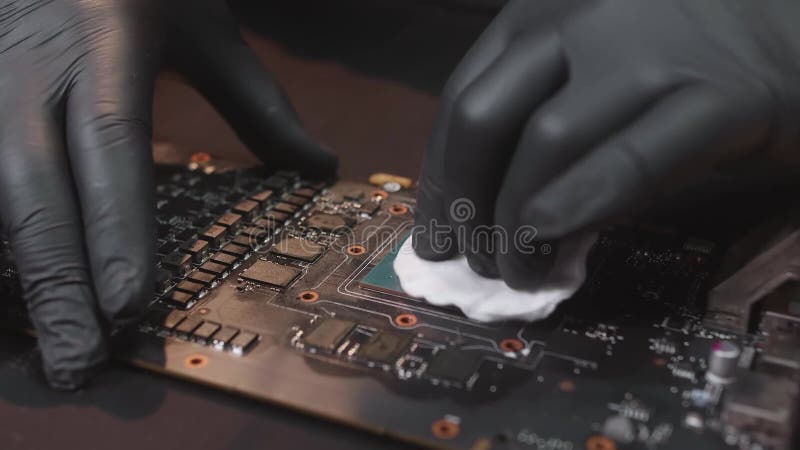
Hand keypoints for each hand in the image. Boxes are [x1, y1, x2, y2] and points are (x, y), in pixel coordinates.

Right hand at [0, 0, 335, 388]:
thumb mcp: (201, 26)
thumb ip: (257, 102)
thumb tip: (319, 166)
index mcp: (102, 45)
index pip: (109, 142)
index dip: (116, 225)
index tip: (129, 303)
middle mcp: (30, 69)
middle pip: (33, 187)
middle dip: (55, 282)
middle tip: (79, 360)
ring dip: (16, 274)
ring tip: (46, 341)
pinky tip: (13, 292)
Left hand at [414, 0, 799, 288]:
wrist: (799, 32)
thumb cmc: (686, 62)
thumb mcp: (593, 81)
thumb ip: (541, 130)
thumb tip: (484, 213)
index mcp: (547, 14)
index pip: (464, 100)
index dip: (438, 175)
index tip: (434, 231)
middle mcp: (588, 20)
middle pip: (486, 119)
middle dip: (460, 202)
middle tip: (464, 259)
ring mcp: (654, 50)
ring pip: (547, 143)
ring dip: (516, 224)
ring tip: (516, 269)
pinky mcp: (722, 94)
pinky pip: (632, 161)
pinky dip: (580, 208)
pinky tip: (553, 242)